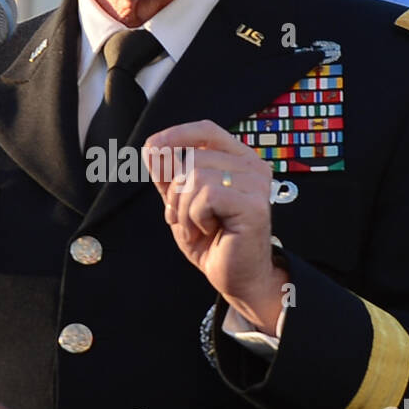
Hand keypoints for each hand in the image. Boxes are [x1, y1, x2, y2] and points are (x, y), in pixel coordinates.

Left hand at [143, 120, 288, 334]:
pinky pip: (206, 196)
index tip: (154, 147)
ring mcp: (256, 184)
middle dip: (176, 193)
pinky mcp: (254, 205)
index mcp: (238, 160)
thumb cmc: (212, 240)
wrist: (235, 277)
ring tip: (197, 227)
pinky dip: (195, 217)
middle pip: (192, 158)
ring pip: (196, 177)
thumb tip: (152, 146)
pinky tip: (208, 230)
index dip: (177, 134)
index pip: (206, 130)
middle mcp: (252, 167)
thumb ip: (169, 175)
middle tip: (186, 220)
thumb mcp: (181, 203)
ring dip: (184, 209)